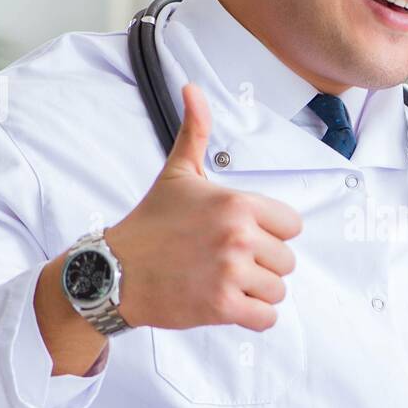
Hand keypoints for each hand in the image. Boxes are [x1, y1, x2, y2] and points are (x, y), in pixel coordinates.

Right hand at [106, 84, 303, 331]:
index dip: (270, 233)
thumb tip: (192, 88)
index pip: (291, 226)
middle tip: (225, 261)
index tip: (240, 235)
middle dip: (262, 265)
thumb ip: (195, 131)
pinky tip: (228, 304)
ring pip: (278, 290)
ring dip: (256, 292)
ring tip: (224, 281)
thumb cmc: (151, 224)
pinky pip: (266, 318)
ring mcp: (231, 272)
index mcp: (237, 203)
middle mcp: (238, 236)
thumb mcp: (177, 174)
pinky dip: (253, 316)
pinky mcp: (222, 306)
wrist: (115, 271)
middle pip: (286, 260)